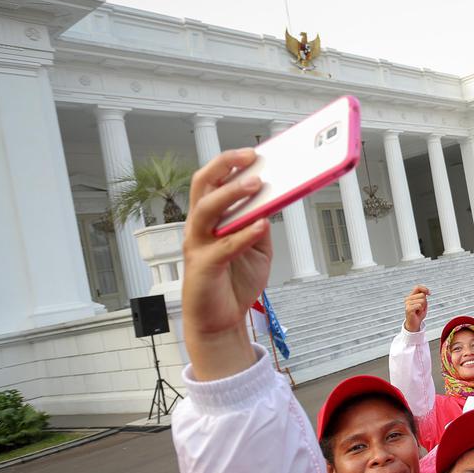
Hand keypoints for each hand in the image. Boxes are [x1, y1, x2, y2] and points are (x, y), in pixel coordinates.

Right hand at [181, 148, 270, 380]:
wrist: (222, 321)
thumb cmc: (236, 282)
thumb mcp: (258, 249)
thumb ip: (261, 225)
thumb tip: (276, 200)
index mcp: (210, 219)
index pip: (213, 182)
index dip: (229, 163)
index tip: (254, 151)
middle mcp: (199, 227)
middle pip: (203, 186)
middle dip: (224, 167)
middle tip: (251, 157)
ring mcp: (198, 246)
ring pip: (207, 210)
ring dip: (232, 195)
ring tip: (256, 184)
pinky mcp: (202, 268)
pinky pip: (223, 246)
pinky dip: (243, 234)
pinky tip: (262, 224)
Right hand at [403, 285, 429, 332]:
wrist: (414, 324)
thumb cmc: (419, 314)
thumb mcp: (423, 304)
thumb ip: (424, 297)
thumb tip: (426, 293)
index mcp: (411, 296)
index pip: (417, 287)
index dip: (425, 289)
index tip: (429, 293)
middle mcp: (408, 298)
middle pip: (422, 295)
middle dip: (425, 302)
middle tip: (420, 308)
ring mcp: (407, 303)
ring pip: (422, 301)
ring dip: (423, 307)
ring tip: (418, 311)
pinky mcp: (408, 308)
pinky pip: (419, 306)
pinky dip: (421, 310)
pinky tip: (417, 313)